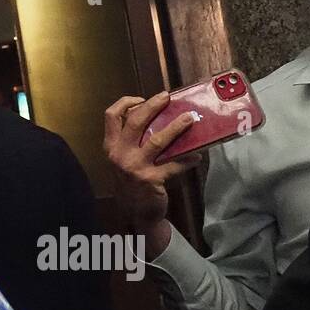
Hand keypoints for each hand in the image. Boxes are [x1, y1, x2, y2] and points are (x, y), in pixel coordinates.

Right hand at [103, 92, 200, 249]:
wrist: (135, 212)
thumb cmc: (131, 181)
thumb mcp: (123, 159)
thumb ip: (132, 142)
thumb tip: (158, 119)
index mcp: (111, 146)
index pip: (111, 116)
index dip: (125, 103)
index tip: (141, 98)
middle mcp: (120, 154)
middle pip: (136, 121)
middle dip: (153, 106)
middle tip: (166, 97)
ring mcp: (135, 167)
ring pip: (157, 140)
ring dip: (176, 127)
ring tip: (190, 119)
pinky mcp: (152, 179)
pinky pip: (174, 165)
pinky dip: (188, 159)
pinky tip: (197, 156)